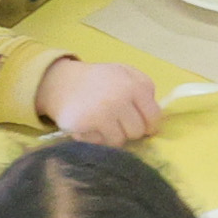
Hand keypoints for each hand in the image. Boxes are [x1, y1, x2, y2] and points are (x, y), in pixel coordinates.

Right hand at [34, 56, 162, 146]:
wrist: (62, 82)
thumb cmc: (99, 80)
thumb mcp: (125, 73)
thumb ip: (144, 89)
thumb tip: (156, 118)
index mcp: (135, 85)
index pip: (154, 117)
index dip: (150, 125)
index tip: (143, 126)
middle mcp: (120, 98)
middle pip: (137, 132)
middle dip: (129, 129)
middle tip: (116, 121)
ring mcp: (103, 112)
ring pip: (120, 141)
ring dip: (112, 136)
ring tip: (102, 123)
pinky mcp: (86, 125)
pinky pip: (100, 143)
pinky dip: (96, 139)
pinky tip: (89, 127)